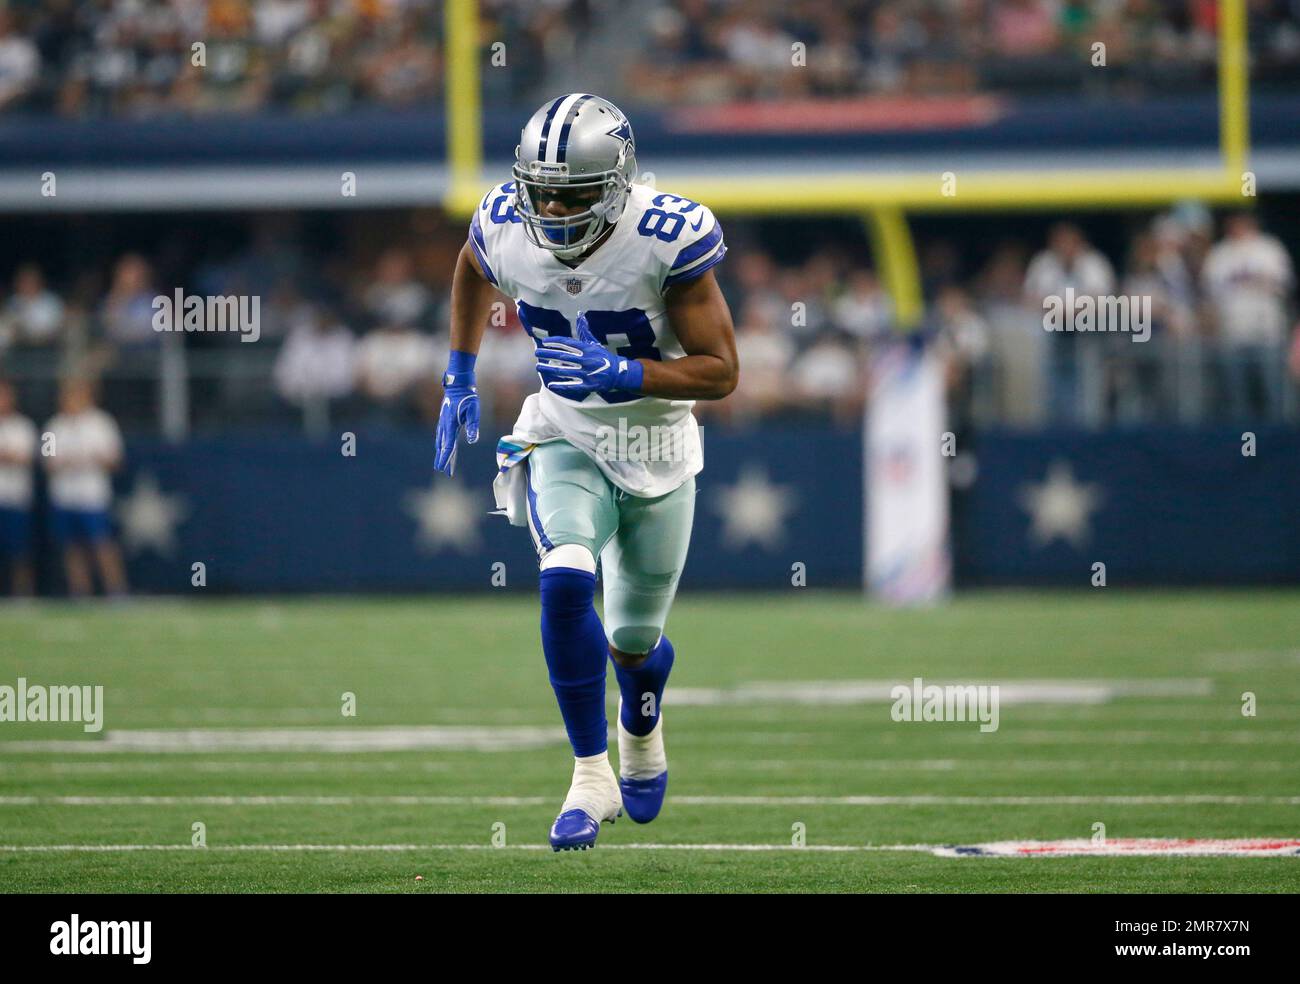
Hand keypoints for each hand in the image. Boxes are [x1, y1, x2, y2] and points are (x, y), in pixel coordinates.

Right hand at [434, 353, 479, 475]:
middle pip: (441, 446)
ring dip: (440, 452)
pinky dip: (441, 444)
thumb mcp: (473, 411)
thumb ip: (473, 426)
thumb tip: (472, 440)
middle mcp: (444, 425)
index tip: (442, 468)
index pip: (448, 445)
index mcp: (450, 425)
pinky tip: (442, 447)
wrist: (458, 385)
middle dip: (441, 458)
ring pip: (440, 441)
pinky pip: (441, 435)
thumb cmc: (468, 398)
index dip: (445, 458)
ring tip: (441, 462)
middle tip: (442, 471)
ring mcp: (442, 422)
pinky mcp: (443, 420)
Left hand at [535, 313, 643, 396]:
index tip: (545, 342)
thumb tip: (580, 314)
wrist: (619, 373)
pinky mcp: (587, 385)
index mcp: (586, 349)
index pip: (567, 344)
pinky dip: (561, 385)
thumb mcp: (595, 342)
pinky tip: (550, 385)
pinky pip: (572, 385)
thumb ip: (585, 330)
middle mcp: (585, 360)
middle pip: (562, 356)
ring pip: (564, 370)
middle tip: (537, 353)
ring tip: (538, 367)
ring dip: (550, 369)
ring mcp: (586, 373)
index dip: (555, 342)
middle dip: (548, 354)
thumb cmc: (604, 357)